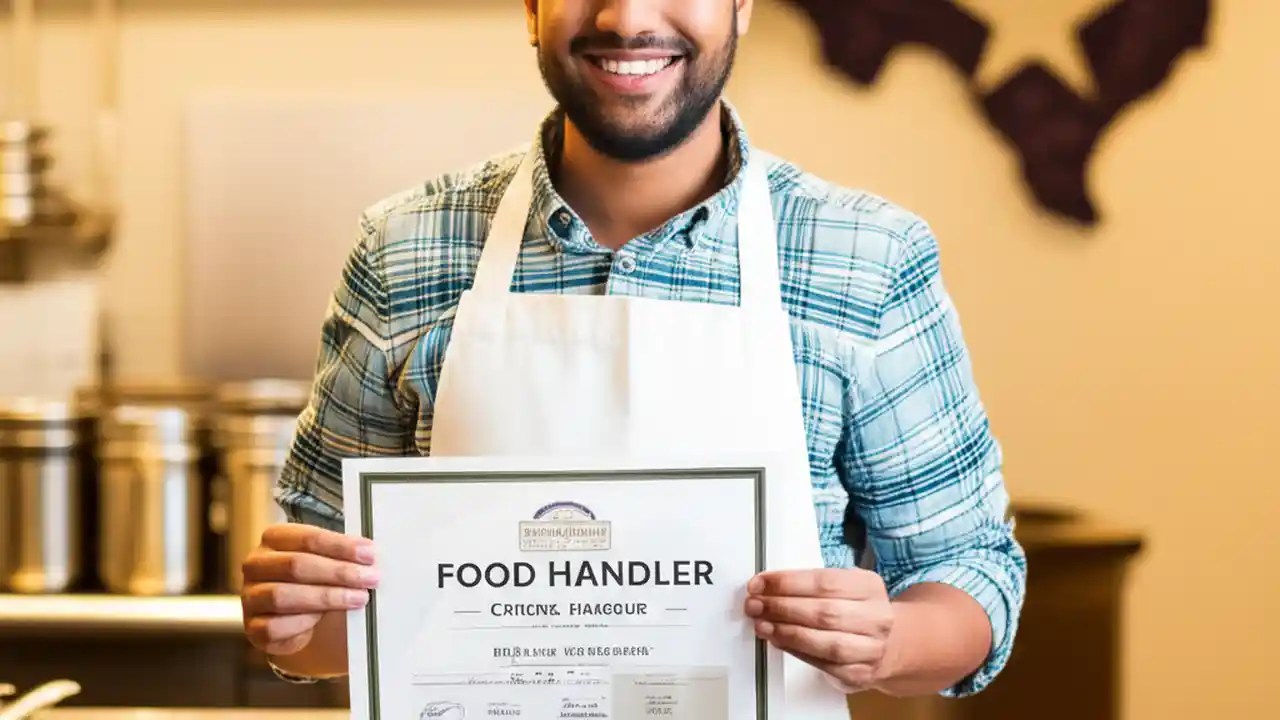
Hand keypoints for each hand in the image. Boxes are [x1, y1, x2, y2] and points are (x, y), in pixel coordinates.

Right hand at [241, 524, 378, 655]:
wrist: (290, 614)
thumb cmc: (312, 579)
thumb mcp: (324, 559)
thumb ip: (342, 555)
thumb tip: (371, 555)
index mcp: (274, 539)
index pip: (307, 537)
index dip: (340, 546)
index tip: (369, 554)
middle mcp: (256, 565)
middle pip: (296, 565)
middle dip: (338, 572)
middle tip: (369, 578)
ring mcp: (251, 596)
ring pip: (283, 596)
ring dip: (327, 597)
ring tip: (357, 598)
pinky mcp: (252, 627)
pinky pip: (275, 626)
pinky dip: (302, 623)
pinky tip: (323, 619)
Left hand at [745, 568, 895, 692]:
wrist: (889, 644)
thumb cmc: (856, 611)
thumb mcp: (844, 585)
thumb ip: (810, 583)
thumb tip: (768, 585)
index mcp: (869, 587)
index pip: (824, 581)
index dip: (787, 582)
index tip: (760, 583)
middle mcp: (875, 618)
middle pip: (824, 612)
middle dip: (782, 607)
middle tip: (755, 604)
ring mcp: (870, 649)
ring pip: (826, 643)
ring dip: (787, 632)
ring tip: (762, 624)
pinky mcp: (858, 673)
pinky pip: (823, 665)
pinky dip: (796, 652)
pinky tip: (779, 641)